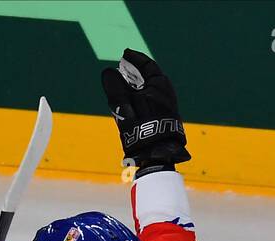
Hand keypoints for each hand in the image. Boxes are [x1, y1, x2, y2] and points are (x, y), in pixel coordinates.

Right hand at [101, 49, 189, 170]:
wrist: (157, 151)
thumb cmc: (141, 125)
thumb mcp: (124, 103)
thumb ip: (114, 86)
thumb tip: (107, 71)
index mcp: (160, 83)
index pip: (147, 64)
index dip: (134, 58)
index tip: (124, 55)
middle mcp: (166, 92)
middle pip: (149, 76)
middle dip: (135, 72)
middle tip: (122, 68)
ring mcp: (167, 106)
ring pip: (150, 90)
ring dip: (137, 85)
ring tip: (124, 86)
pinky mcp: (164, 118)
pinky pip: (151, 101)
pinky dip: (140, 97)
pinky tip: (132, 104)